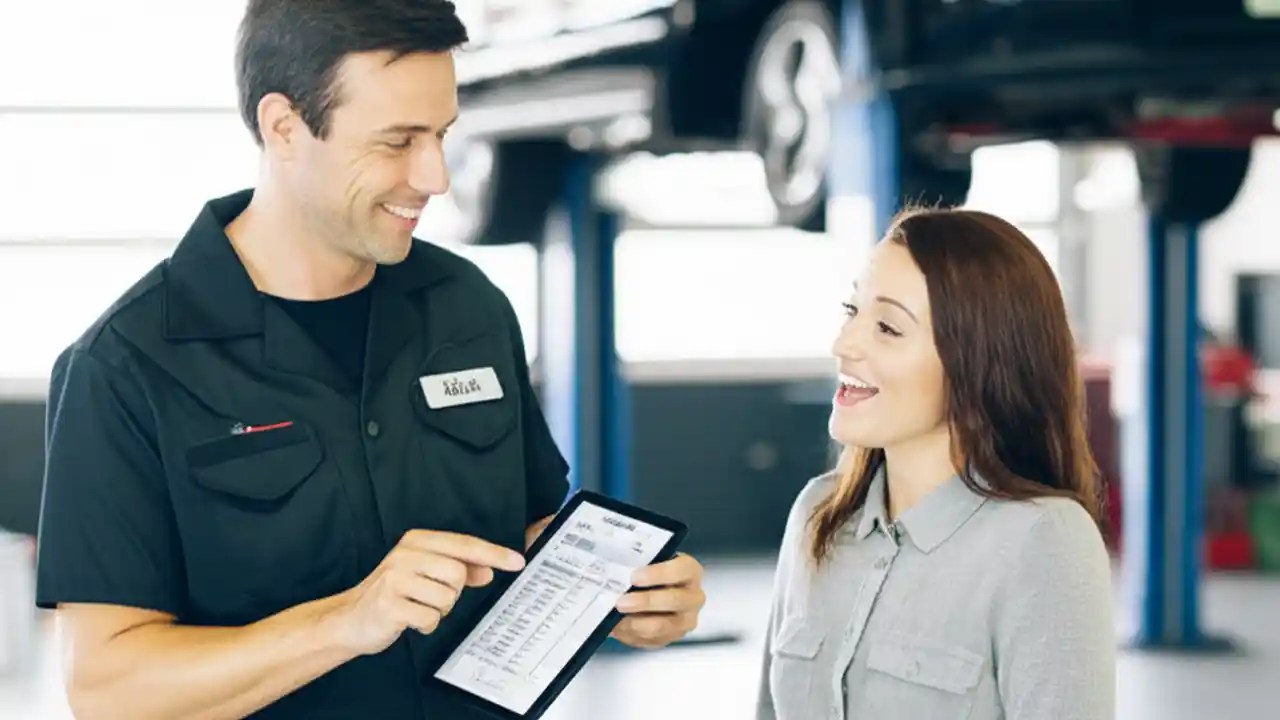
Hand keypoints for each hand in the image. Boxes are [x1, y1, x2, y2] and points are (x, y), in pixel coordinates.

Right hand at [325, 530, 524, 656]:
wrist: (349, 619)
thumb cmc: (394, 594)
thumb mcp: (426, 575)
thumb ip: (459, 569)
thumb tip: (489, 570)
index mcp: (417, 541)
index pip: (465, 544)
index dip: (494, 553)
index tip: (518, 562)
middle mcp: (405, 554)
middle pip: (458, 573)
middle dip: (452, 593)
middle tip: (431, 598)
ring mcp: (395, 578)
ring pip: (446, 597)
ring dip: (439, 611)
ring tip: (418, 609)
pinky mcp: (388, 604)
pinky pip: (430, 618)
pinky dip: (426, 625)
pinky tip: (410, 621)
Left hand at [611, 553, 705, 648]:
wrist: (652, 589)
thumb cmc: (650, 571)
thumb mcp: (648, 559)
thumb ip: (637, 561)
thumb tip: (617, 567)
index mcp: (690, 571)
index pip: (680, 571)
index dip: (658, 574)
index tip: (634, 577)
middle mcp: (693, 597)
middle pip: (674, 601)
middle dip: (645, 602)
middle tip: (621, 602)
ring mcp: (685, 621)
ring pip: (662, 626)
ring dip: (635, 623)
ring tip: (615, 617)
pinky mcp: (671, 638)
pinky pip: (651, 640)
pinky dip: (631, 635)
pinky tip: (618, 626)